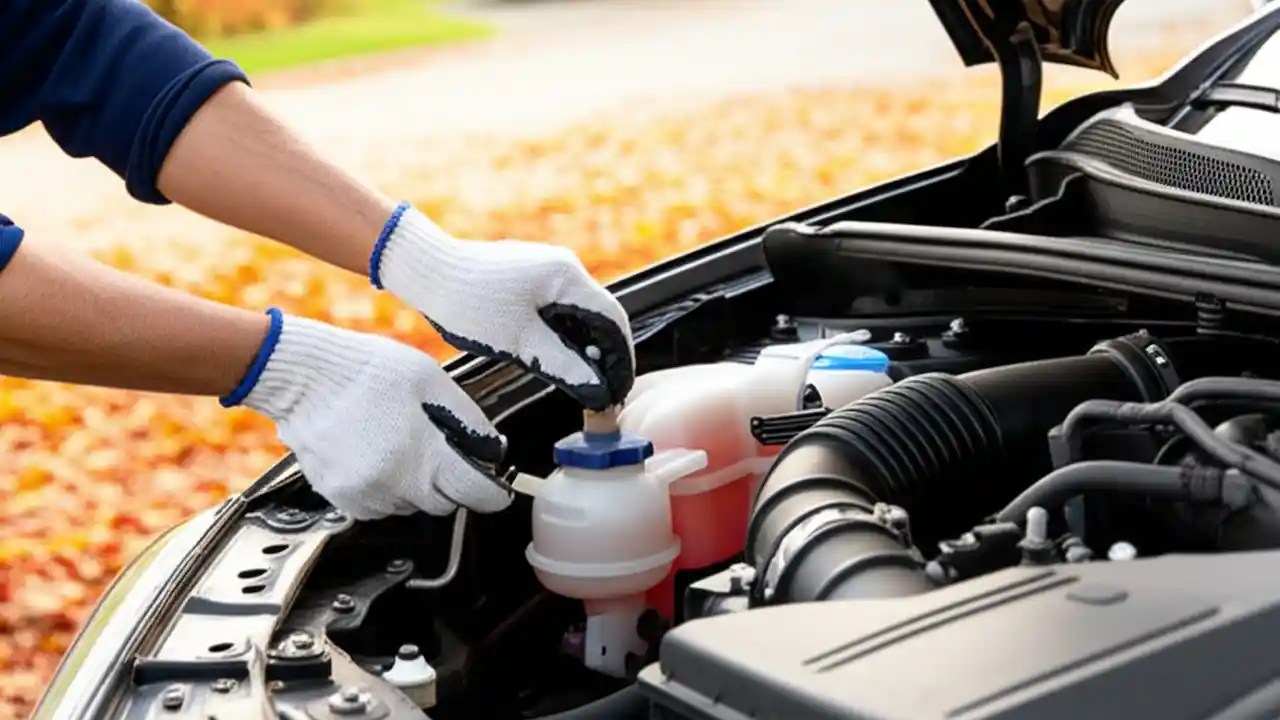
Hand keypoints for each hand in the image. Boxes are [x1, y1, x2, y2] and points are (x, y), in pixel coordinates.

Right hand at [227, 309, 513, 518]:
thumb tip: (493, 448)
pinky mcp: (339, 498)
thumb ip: (468, 419)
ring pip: (408, 506)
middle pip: (442, 504)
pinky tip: (373, 453)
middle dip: (448, 482)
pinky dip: (383, 487)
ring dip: (413, 485)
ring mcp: (363, 494)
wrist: (303, 374)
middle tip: (437, 448)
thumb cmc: (367, 370)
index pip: (475, 495)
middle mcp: (394, 484)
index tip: (496, 488)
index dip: (492, 492)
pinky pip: (377, 505)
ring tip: (397, 442)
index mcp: (424, 455)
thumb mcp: (431, 380)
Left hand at [370, 204, 634, 410]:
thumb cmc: (468, 301)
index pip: (612, 319)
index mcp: (566, 276)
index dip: (621, 358)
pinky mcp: (529, 276)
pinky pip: (559, 307)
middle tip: (603, 392)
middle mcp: (563, 266)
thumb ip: (563, 366)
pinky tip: (558, 358)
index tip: (619, 388)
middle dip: (605, 355)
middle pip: (600, 315)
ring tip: (583, 381)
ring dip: (584, 346)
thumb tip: (597, 390)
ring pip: (579, 313)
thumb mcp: (519, 342)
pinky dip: (565, 334)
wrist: (424, 268)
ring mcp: (546, 268)